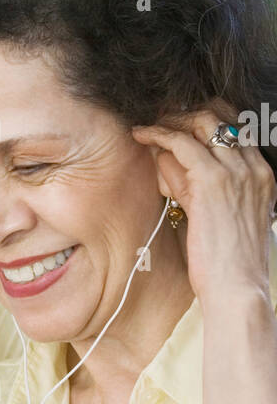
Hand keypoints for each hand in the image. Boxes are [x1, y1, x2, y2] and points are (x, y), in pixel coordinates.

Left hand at [131, 108, 276, 304]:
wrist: (237, 290)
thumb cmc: (227, 265)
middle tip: (160, 119)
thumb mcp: (220, 218)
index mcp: (262, 177)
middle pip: (221, 117)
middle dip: (186, 113)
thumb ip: (200, 190)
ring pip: (201, 123)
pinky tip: (141, 136)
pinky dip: (158, 134)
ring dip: (170, 120)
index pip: (237, 130)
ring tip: (148, 128)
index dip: (205, 120)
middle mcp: (253, 168)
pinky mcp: (212, 181)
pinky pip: (180, 143)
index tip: (179, 123)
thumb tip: (171, 166)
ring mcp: (236, 172)